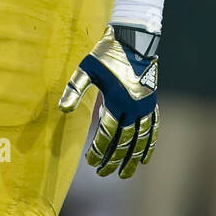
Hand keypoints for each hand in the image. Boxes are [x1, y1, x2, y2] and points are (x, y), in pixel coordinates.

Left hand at [58, 25, 158, 177]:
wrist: (134, 40)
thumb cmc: (106, 54)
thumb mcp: (86, 69)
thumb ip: (74, 89)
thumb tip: (62, 109)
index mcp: (117, 100)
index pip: (107, 133)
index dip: (99, 150)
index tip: (90, 163)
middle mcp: (134, 107)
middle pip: (124, 141)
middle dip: (113, 160)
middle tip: (102, 174)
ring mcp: (145, 106)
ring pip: (140, 139)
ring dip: (132, 159)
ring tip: (124, 175)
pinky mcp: (152, 103)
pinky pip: (153, 129)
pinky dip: (149, 145)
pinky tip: (145, 159)